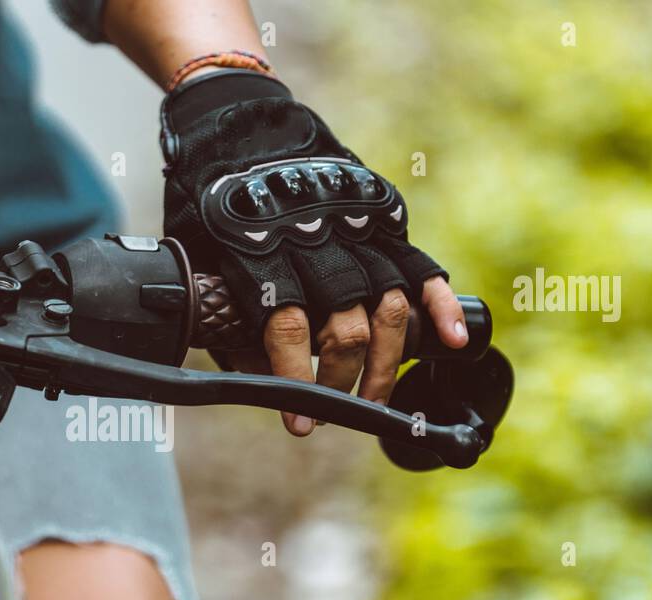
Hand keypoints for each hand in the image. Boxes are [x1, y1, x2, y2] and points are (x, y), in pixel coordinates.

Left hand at [162, 70, 468, 434]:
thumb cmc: (213, 201)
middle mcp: (317, 237)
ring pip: (388, 307)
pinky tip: (451, 344)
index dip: (297, 380)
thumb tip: (253, 382)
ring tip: (376, 400)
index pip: (288, 327)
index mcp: (263, 249)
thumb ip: (226, 316)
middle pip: (347, 327)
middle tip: (333, 413)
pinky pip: (420, 267)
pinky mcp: (381, 216)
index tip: (299, 424)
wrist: (241, 123)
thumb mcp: (200, 258)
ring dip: (386, 364)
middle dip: (344, 383)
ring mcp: (356, 225)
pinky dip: (439, 307)